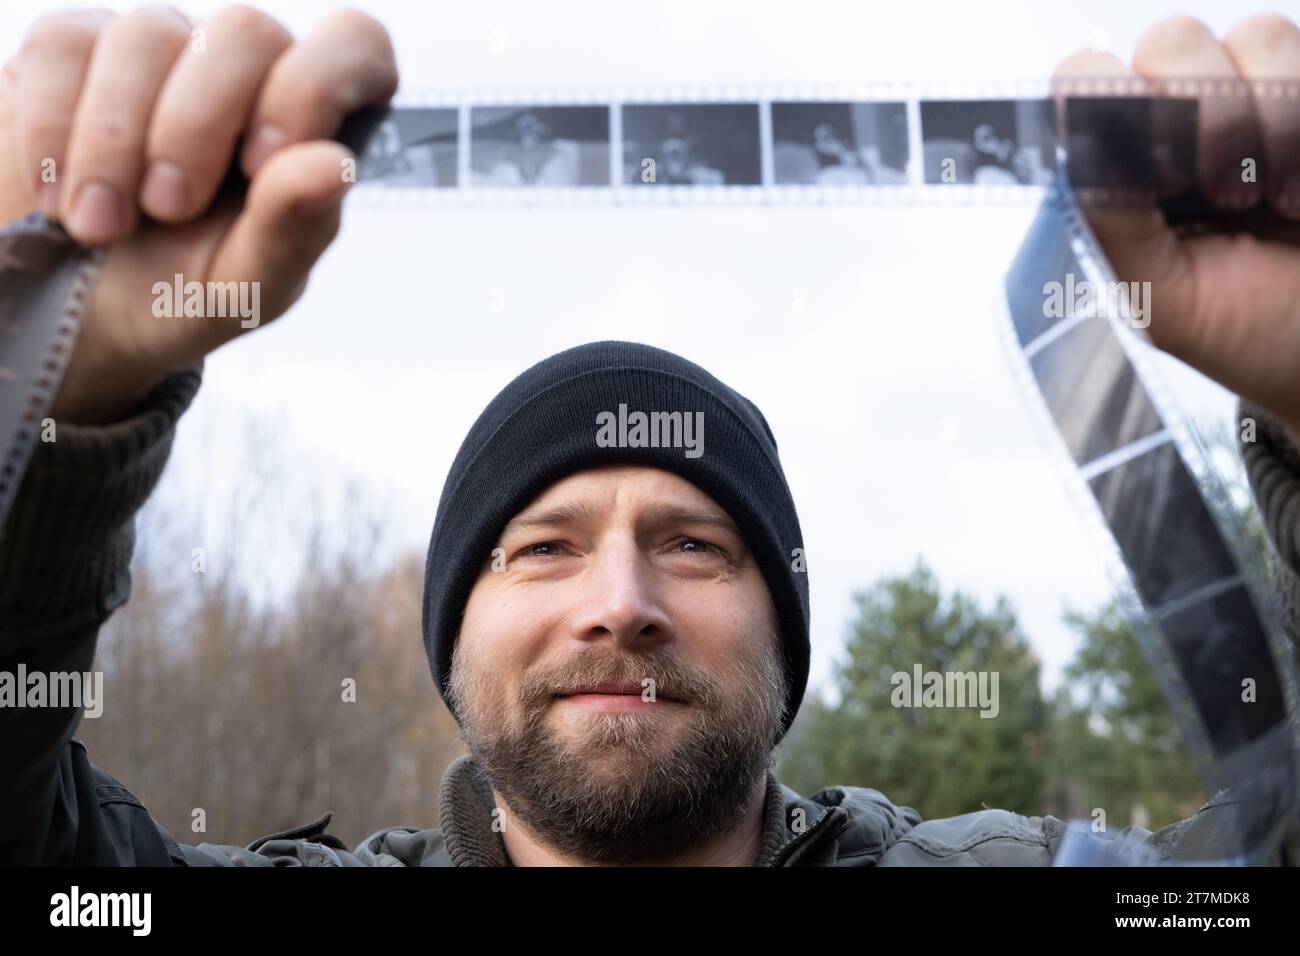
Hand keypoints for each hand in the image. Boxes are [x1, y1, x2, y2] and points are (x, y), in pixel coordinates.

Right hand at [0, 6, 397, 422]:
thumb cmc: (179, 295)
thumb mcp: (244, 287)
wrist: (70, 316)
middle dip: (198, 126)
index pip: (354, 44)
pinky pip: (67, 44)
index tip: (262, 162)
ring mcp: (161, 51)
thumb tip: (334, 164)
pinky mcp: (73, 50)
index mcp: (310, 125)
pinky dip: (55, 128)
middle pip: (247, 31)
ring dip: (116, 140)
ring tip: (100, 226)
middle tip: (168, 209)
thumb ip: (295, 227)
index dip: (315, 85)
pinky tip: (58, 195)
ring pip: (150, 33)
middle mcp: (246, 72)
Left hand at [1054, 14, 1299, 449]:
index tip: (1159, 175)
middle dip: (1204, 120)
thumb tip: (1076, 145)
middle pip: (1171, 41)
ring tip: (1276, 201)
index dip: (1119, 106)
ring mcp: (1256, 96)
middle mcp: (1181, 117)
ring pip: (1253, 36)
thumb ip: (1108, 219)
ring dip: (1270, 126)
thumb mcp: (1159, 295)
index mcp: (1123, 163)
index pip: (1087, 77)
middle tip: (1227, 198)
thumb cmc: (1241, 327)